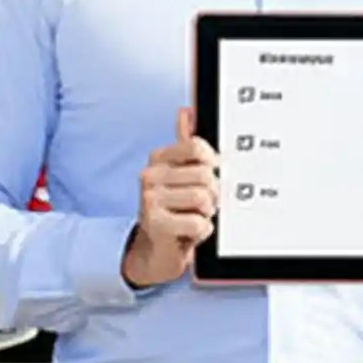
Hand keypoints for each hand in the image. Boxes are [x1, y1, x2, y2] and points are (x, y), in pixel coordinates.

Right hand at [121, 107, 219, 288]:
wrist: (155, 250)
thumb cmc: (173, 210)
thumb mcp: (180, 175)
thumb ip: (185, 144)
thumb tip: (186, 111)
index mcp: (158, 159)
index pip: (197, 147)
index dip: (211, 164)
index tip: (208, 176)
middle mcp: (150, 175)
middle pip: (205, 175)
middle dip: (212, 195)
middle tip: (202, 206)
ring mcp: (150, 199)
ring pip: (203, 199)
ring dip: (206, 214)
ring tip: (193, 217)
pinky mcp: (156, 223)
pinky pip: (199, 223)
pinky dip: (202, 232)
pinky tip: (189, 233)